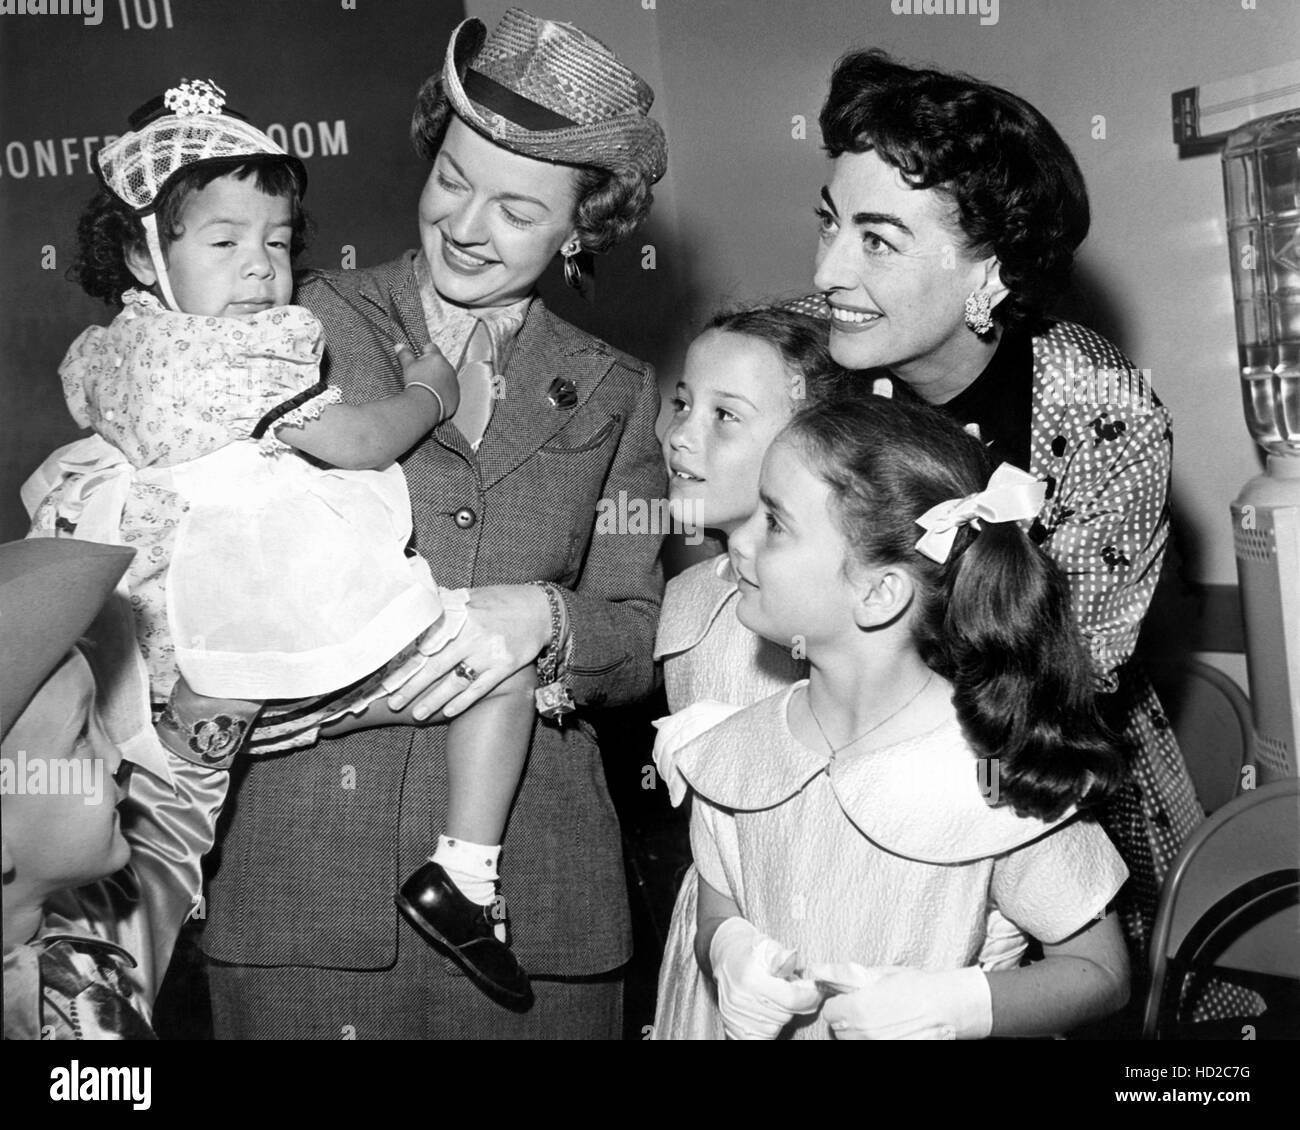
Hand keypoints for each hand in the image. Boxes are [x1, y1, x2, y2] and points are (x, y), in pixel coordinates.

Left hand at [385, 584, 549, 718]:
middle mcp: (474, 635)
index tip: (388, 674)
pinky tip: (447, 712)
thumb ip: (447, 605)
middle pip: (436, 665)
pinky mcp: (505, 667)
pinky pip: (480, 688)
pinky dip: (463, 701)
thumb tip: (418, 609)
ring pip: (456, 682)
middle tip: (393, 702)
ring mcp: (490, 653)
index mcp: (461, 615)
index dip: (406, 660)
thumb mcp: (473, 596)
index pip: (426, 642)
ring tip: (416, 714)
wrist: (541, 610)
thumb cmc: (503, 601)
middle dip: (412, 686)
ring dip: (434, 700)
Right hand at [397, 341, 459, 417]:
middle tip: (420, 375)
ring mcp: (454, 381)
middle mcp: (448, 367)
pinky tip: (434, 396)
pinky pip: (450, 390)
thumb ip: (405, 354)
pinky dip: (443, 391)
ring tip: (427, 387)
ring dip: (439, 379)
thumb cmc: (417, 384)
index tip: (418, 359)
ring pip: (446, 376)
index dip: (423, 352)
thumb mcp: (408, 367)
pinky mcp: (456, 394)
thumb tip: (399, 346)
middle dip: (431, 367)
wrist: (426, 405)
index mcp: (437, 357)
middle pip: (440, 362)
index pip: (431, 347)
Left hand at [651, 700, 741, 806]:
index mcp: (699, 708)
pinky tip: (678, 797)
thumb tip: (656, 723)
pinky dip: (677, 785)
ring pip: (674, 755)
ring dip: (670, 780)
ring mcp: (707, 728)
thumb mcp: (715, 721)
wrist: (780, 735)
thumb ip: (686, 723)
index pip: (667, 729)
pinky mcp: (712, 745)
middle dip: (664, 769)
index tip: (663, 771)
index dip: (660, 752)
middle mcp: (700, 714)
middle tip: (670, 789)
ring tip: (675, 796)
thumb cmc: (748, 735)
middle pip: (667, 743)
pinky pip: (685, 765)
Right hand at [709, 917, 821, 1039]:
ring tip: (774, 999)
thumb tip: (802, 967)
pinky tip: (767, 1017)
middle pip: (785, 1015)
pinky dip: (766, 1031)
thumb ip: (787, 958)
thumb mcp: (770, 945)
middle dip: (794, 1005)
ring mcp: (734, 1015)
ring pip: (774, 1028)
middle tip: (790, 991)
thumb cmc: (752, 950)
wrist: (727, 955)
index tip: (815, 991)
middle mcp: (740, 998)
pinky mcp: (730, 1026)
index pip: (792, 999)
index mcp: (752, 978)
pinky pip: (759, 1038)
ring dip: (780, 1016)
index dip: (809, 996)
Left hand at [809, 962, 991, 1040]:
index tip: (849, 999)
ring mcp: (878, 1047)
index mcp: (857, 1009)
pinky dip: (874, 1039)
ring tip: (879, 1020)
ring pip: (853, 1041)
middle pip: (840, 1030)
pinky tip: (888, 1031)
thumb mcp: (880, 975)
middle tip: (866, 1008)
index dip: (839, 1003)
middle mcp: (864, 1034)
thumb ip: (848, 977)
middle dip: (848, 1018)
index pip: (830, 1011)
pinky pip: (869, 1045)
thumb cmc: (916, 986)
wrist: (948, 1006)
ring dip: (859, 1033)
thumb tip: (821, 973)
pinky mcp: (891, 1051)